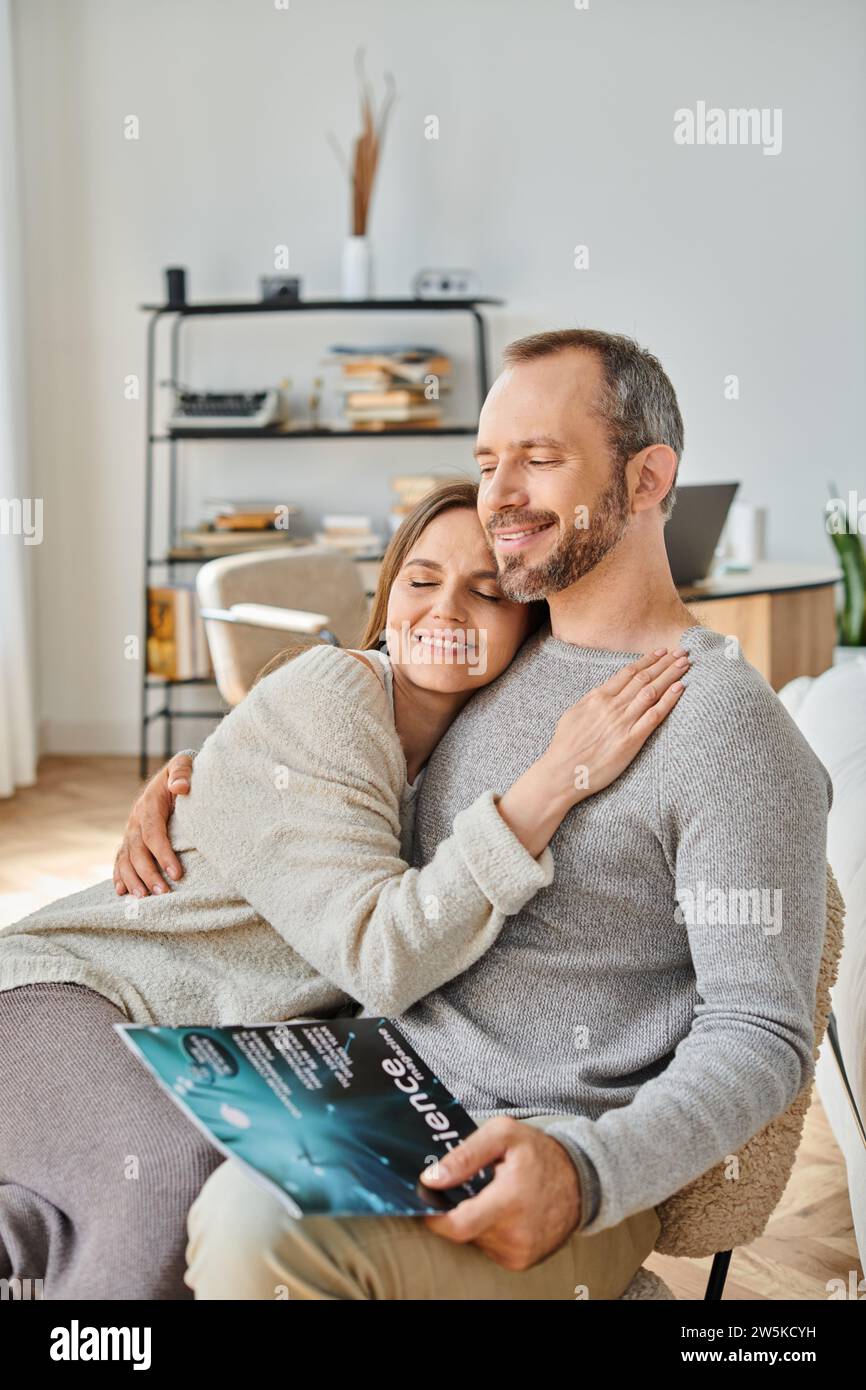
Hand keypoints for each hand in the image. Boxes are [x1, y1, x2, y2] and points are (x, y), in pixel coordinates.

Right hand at [113, 753, 193, 896]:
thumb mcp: (184, 765)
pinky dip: (119, 875)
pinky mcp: (130, 839)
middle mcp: (135, 819)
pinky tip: (122, 891)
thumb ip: (183, 773)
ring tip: (143, 898)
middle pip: (137, 851)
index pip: (154, 833)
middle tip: (162, 894)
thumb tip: (180, 787)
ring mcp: (130, 830)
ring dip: (133, 879)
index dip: (163, 854)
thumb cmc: (182, 773)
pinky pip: (120, 858)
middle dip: (148, 874)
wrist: (171, 774)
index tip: (177, 873)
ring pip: (126, 858)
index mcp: (148, 804)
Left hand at [420, 1116, 580, 1270]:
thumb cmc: (539, 1152)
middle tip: (469, 1186)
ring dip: (474, 1219)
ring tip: (492, 1194)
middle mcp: (515, 1235)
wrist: (581, 1180)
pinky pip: (490, 1246)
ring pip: (475, 1239)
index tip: (426, 1201)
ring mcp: (519, 1252)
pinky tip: (503, 1210)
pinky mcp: (522, 1261)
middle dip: (458, 1208)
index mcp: (509, 1202)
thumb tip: (431, 1179)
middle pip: (464, 1230)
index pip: (457, 1226)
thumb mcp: (503, 1134)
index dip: (434, 1218)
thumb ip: (464, 1155)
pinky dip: (489, 1229)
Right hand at [544, 647, 689, 807]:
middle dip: (665, 663)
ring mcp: (622, 723)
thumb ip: (591, 701)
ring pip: (651, 692)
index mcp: (597, 697)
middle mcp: (612, 706)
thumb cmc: (565, 746)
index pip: (628, 673)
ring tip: (685, 664)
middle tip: (682, 652)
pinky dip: (668, 701)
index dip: (648, 660)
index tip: (661, 652)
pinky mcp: (630, 741)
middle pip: (644, 678)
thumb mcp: (573, 714)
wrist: (562, 772)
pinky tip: (680, 688)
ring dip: (670, 675)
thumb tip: (603, 692)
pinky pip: (654, 716)